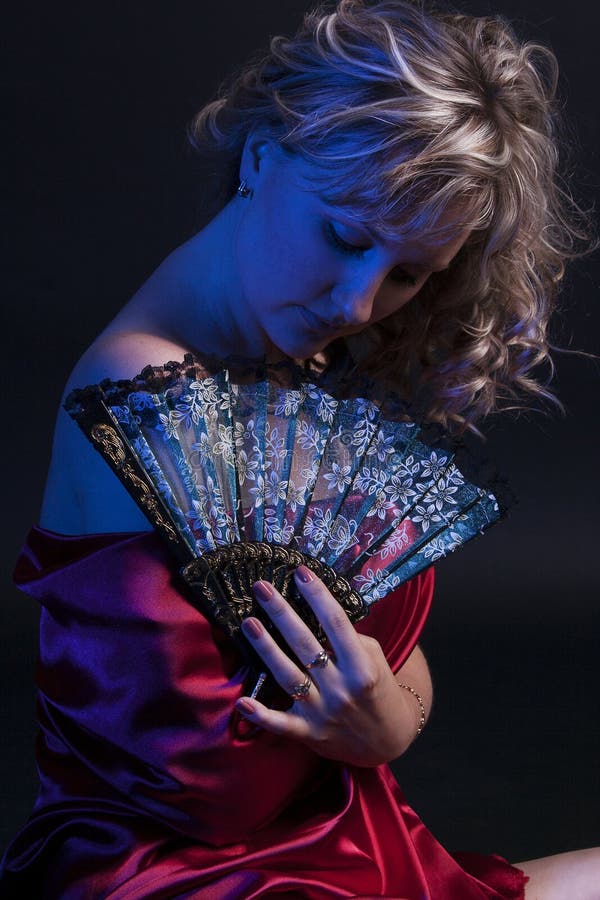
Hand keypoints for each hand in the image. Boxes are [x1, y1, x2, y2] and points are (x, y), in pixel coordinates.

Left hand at [234, 565, 424, 766]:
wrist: (387, 740)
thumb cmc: (379, 688)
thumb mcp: (376, 659)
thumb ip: (350, 640)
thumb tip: (318, 612)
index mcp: (362, 667)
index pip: (336, 624)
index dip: (317, 596)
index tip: (300, 573)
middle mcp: (341, 688)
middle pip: (305, 644)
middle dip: (281, 613)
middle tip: (261, 588)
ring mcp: (323, 713)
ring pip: (288, 676)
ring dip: (266, 648)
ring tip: (248, 623)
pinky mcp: (309, 733)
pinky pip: (282, 724)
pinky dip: (261, 716)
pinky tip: (241, 702)